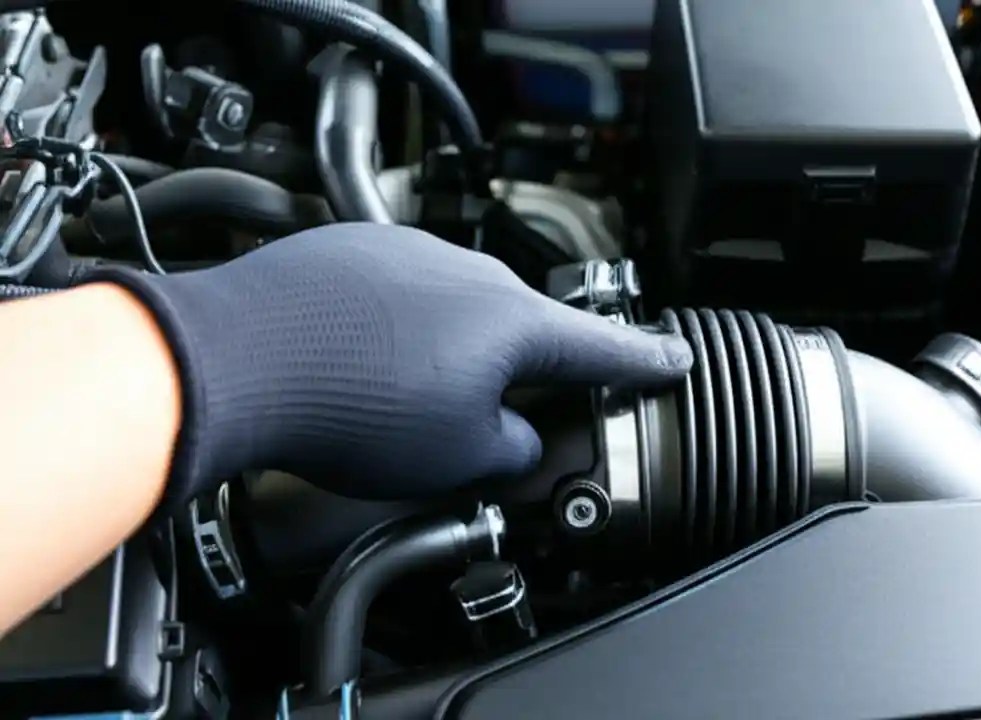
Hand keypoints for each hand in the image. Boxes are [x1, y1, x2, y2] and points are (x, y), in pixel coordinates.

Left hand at [92, 223, 691, 503]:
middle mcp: (471, 273)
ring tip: (400, 408)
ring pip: (456, 315)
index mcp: (514, 322)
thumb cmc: (348, 404)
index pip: (603, 347)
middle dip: (518, 375)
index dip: (646, 361)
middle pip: (521, 332)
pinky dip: (394, 337)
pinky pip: (399, 299)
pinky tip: (363, 373)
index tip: (673, 359)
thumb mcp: (456, 457)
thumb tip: (516, 441)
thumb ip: (511, 448)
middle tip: (497, 419)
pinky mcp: (355, 253)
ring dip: (446, 358)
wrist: (238, 357)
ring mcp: (411, 254)